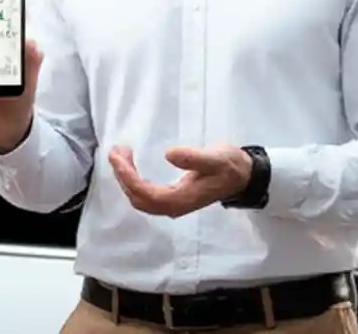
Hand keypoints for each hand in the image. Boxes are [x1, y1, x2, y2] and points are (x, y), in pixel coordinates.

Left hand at [108, 144, 252, 217]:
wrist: (242, 176)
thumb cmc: (229, 165)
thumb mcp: (215, 157)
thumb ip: (193, 157)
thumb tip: (168, 154)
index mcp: (182, 199)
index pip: (147, 193)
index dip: (129, 177)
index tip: (118, 157)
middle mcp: (174, 206)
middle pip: (138, 198)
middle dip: (122, 176)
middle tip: (115, 151)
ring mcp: (173, 205)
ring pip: (139, 198)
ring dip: (126, 179)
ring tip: (120, 154)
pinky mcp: (172, 199)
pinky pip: (145, 196)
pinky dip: (133, 181)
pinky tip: (130, 166)